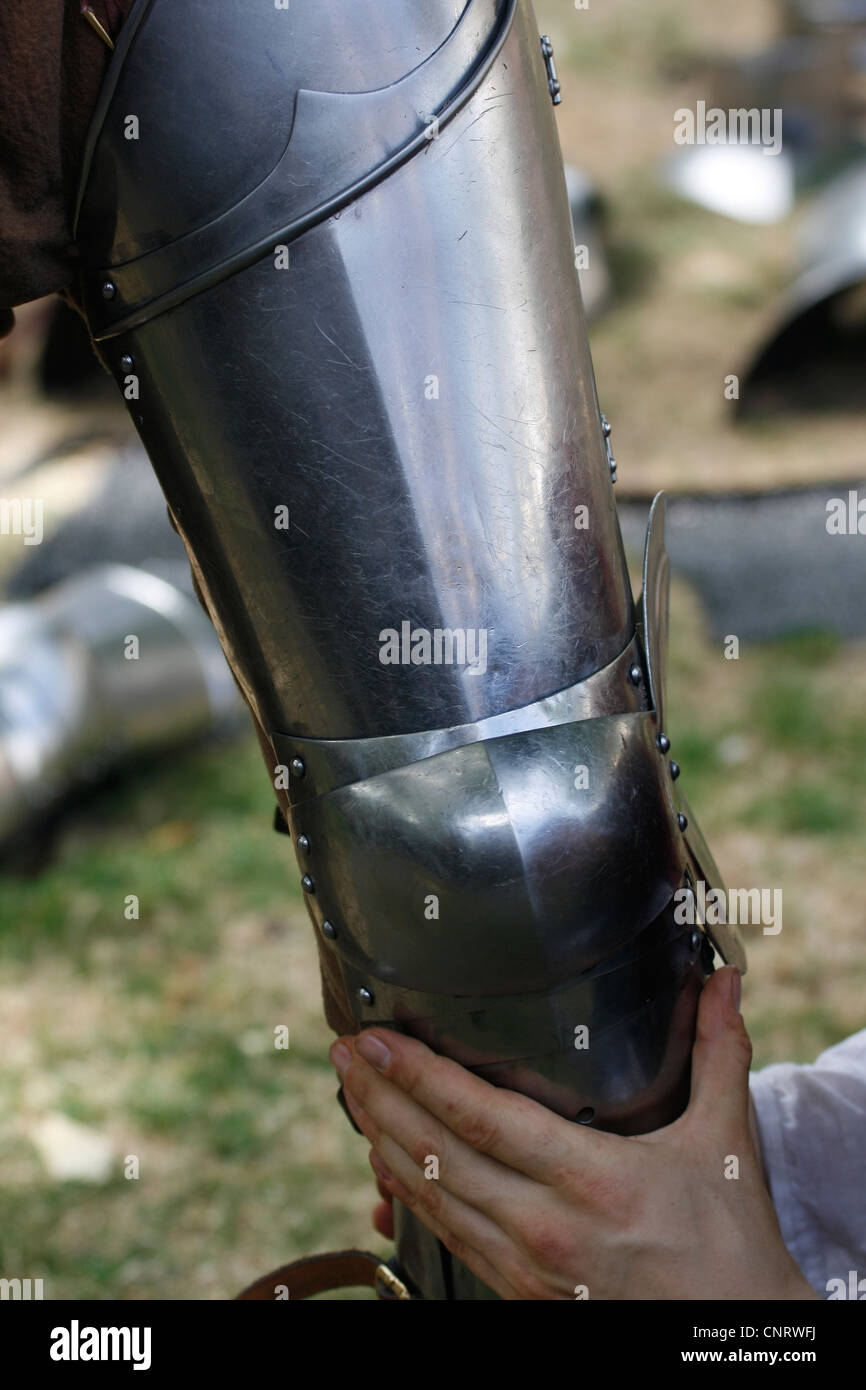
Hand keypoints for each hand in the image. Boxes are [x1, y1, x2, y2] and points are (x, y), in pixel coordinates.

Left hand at [329, 966, 818, 1299]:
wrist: (731, 1333)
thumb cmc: (731, 1239)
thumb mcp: (725, 1140)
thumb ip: (718, 1051)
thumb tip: (725, 976)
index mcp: (592, 1180)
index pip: (483, 1120)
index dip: (420, 1076)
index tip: (376, 1039)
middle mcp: (546, 1227)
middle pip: (438, 1155)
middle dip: (380, 1098)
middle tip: (343, 1050)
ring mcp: (525, 1266)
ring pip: (432, 1198)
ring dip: (383, 1141)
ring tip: (353, 1093)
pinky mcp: (518, 1292)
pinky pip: (447, 1236)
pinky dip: (409, 1194)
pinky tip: (387, 1162)